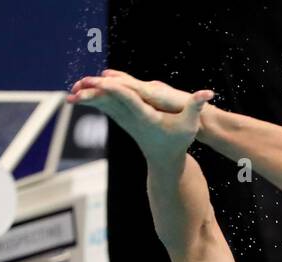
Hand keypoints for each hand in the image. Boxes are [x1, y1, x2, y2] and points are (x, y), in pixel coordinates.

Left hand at [68, 70, 212, 162]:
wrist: (166, 160)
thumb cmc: (179, 141)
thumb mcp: (190, 125)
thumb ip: (197, 107)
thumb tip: (209, 93)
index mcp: (146, 118)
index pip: (129, 101)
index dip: (116, 89)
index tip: (103, 80)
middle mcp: (131, 120)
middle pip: (110, 102)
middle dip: (93, 92)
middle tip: (78, 83)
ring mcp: (125, 121)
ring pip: (103, 105)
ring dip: (87, 96)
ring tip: (72, 87)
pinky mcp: (122, 121)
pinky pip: (104, 107)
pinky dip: (92, 98)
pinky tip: (81, 91)